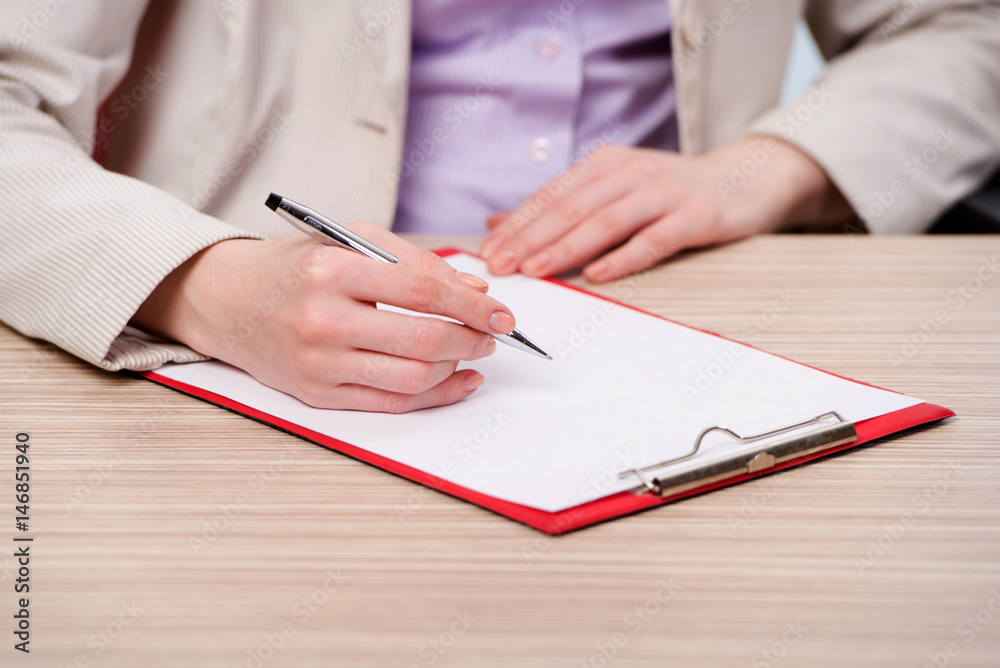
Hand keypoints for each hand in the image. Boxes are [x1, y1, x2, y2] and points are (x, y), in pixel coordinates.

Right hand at [133, 224, 516, 412]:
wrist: (224, 302)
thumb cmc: (294, 266)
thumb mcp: (349, 239)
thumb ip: (415, 261)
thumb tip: (476, 292)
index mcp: (332, 270)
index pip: (421, 290)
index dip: (471, 305)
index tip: (503, 314)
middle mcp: (323, 320)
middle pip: (423, 339)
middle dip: (472, 340)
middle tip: (492, 336)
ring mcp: (319, 363)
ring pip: (412, 377)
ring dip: (457, 368)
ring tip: (472, 353)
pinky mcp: (316, 395)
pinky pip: (390, 403)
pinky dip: (434, 396)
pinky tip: (457, 382)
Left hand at [479, 136, 851, 281]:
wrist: (742, 179)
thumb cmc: (668, 190)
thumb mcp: (610, 188)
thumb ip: (558, 205)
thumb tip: (497, 221)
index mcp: (603, 165)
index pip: (551, 196)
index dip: (517, 225)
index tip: (487, 252)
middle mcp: (629, 173)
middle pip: (571, 208)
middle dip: (531, 238)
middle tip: (502, 265)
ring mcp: (663, 193)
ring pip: (606, 222)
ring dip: (567, 247)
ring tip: (537, 270)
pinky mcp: (694, 217)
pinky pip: (654, 240)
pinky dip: (624, 257)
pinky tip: (598, 274)